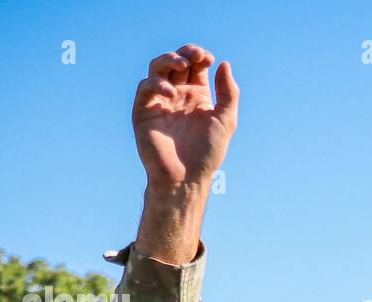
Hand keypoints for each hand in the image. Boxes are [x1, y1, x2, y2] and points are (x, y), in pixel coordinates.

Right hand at [132, 43, 237, 189]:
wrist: (186, 177)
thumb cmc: (207, 153)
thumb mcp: (225, 120)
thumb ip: (228, 93)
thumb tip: (224, 64)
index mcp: (196, 95)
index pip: (194, 65)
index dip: (199, 55)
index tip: (208, 58)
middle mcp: (177, 94)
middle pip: (176, 62)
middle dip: (185, 53)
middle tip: (196, 56)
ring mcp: (159, 101)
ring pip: (157, 68)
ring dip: (168, 59)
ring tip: (182, 64)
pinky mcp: (144, 111)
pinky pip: (145, 88)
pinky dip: (156, 83)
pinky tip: (170, 92)